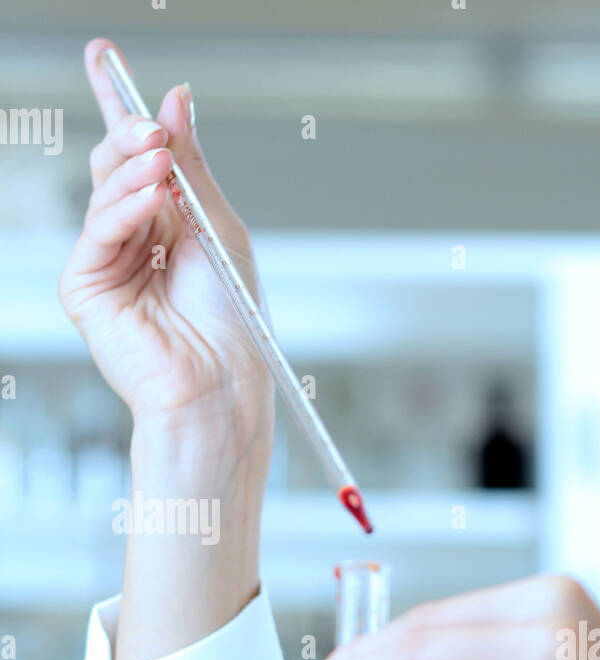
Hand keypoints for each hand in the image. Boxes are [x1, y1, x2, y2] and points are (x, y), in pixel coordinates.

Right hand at [57, 38, 272, 465]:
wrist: (222, 384)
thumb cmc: (233, 322)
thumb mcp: (221, 227)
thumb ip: (193, 166)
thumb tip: (175, 98)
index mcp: (172, 227)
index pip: (139, 157)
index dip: (122, 106)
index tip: (106, 56)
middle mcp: (138, 243)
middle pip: (117, 166)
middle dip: (132, 136)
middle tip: (153, 126)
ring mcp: (110, 265)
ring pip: (106, 193)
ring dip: (134, 171)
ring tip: (159, 160)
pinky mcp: (87, 289)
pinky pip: (99, 232)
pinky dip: (123, 209)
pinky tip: (149, 199)